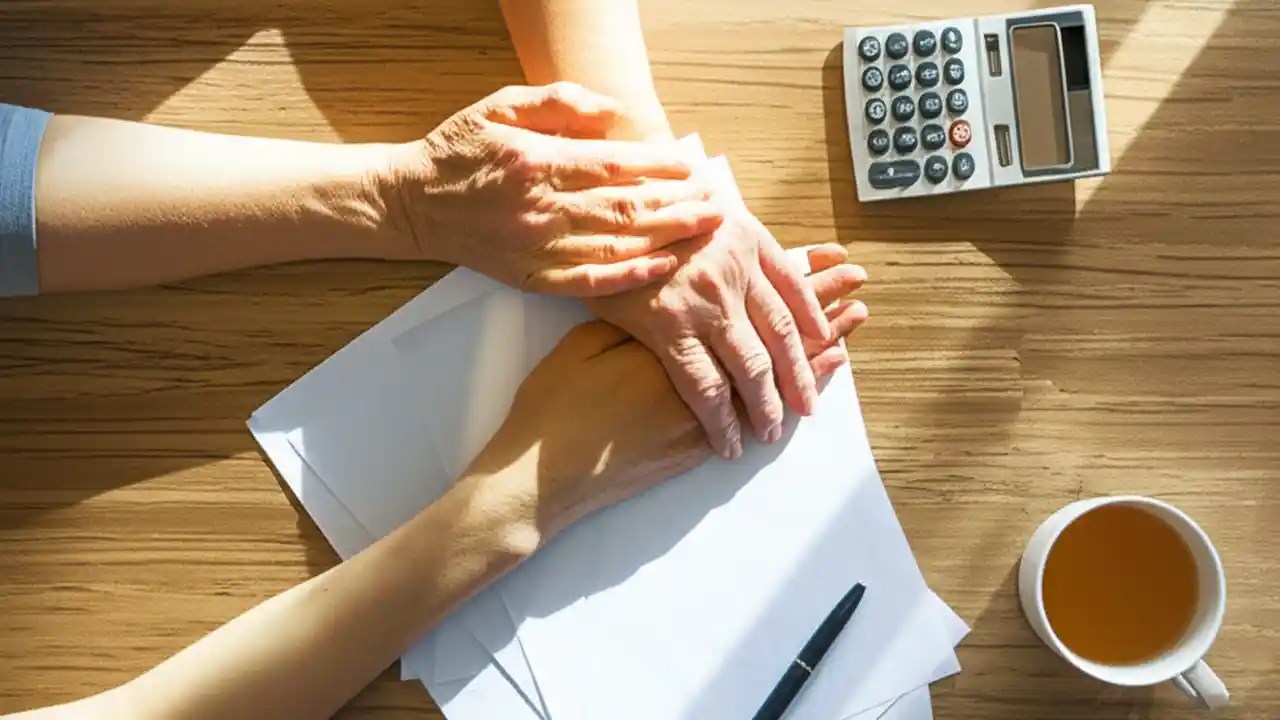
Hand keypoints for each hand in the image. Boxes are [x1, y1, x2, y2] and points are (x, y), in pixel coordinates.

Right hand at [386, 82, 722, 295]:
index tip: (691, 166)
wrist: (412, 203)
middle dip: (677, 206)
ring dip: (665, 239)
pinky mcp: (531, 276)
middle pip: (624, 208)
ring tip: (704, 233)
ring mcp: (536, 247)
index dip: (658, 167)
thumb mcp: (500, 106)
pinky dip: (626, 277)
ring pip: (614, 244)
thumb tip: (611, 109)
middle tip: (717, 204)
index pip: (612, 165)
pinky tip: (660, 268)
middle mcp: (539, 207)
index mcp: (535, 161)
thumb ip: (556, 103)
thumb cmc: (460, 151)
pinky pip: (587, 281)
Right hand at [465, 249, 866, 538]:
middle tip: (859, 304)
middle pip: (774, 338)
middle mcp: (696, 371)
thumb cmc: (556, 405)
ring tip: (846, 347)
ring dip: (811, 363)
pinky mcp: (694, 447)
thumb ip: (638, 317)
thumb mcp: (589, 340)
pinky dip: (782, 399)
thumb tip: (670, 286)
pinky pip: (754, 416)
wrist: (545, 477)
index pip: (751, 300)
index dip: (800, 283)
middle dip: (822, 320)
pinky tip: (806, 394)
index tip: (838, 267)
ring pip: (770, 379)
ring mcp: (701, 414)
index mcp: (674, 329)